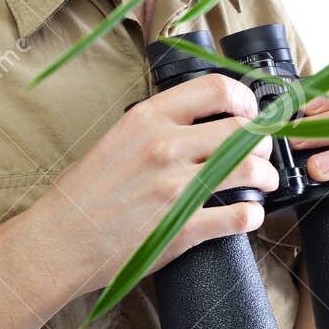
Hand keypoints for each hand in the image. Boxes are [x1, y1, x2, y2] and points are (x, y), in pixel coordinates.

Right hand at [31, 72, 280, 296]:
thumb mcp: (117, 139)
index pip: (215, 89)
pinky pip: (241, 216)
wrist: (62, 239)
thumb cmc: (84, 192)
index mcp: (147, 120)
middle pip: (243, 130)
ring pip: (252, 169)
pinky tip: (248, 213)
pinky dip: (253, 214)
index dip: (243, 98)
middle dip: (262, 141)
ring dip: (267, 175)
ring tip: (263, 181)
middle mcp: (165, 148)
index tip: (248, 110)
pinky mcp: (185, 228)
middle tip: (260, 152)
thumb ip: (158, 127)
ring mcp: (176, 189)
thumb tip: (202, 122)